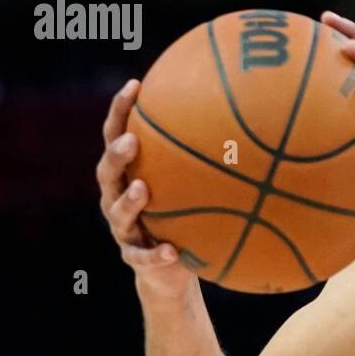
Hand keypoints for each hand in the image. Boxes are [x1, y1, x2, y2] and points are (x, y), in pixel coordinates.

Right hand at [96, 79, 195, 301]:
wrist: (169, 270)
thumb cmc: (182, 214)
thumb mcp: (189, 185)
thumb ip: (203, 156)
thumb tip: (247, 114)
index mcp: (127, 174)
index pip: (116, 136)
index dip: (121, 111)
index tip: (135, 84)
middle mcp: (117, 197)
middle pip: (107, 172)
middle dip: (117, 155)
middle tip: (133, 141)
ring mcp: (123, 230)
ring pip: (118, 213)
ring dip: (130, 201)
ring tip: (144, 189)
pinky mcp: (135, 259)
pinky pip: (143, 257)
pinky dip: (155, 254)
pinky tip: (171, 250)